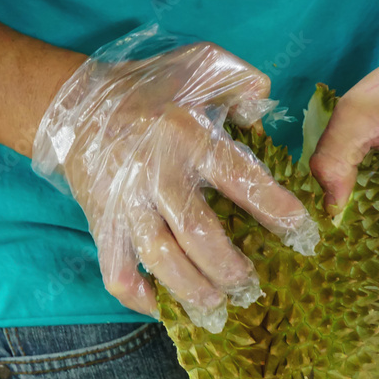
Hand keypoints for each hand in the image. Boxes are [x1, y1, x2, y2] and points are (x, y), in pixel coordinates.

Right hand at [33, 34, 318, 331]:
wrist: (75, 105)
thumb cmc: (150, 89)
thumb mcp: (201, 68)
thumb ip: (243, 85)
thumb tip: (267, 117)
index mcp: (188, 136)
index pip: (240, 177)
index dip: (275, 208)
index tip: (304, 235)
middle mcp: (156, 174)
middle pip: (197, 232)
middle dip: (230, 266)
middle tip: (254, 286)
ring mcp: (126, 204)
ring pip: (160, 258)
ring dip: (191, 290)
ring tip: (218, 310)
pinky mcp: (103, 224)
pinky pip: (116, 271)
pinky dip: (139, 296)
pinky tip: (164, 309)